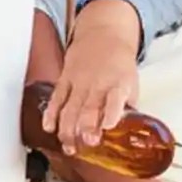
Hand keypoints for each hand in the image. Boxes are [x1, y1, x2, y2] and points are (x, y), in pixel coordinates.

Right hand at [40, 0, 140, 152]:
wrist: (104, 35)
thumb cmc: (119, 65)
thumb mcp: (132, 84)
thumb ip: (128, 107)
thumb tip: (128, 131)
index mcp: (118, 84)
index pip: (115, 99)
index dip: (111, 113)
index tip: (108, 126)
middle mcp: (98, 84)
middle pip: (89, 108)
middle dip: (86, 127)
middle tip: (86, 143)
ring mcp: (79, 82)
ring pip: (70, 108)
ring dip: (68, 129)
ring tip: (69, 146)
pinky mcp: (65, 80)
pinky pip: (56, 99)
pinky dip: (51, 114)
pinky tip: (49, 127)